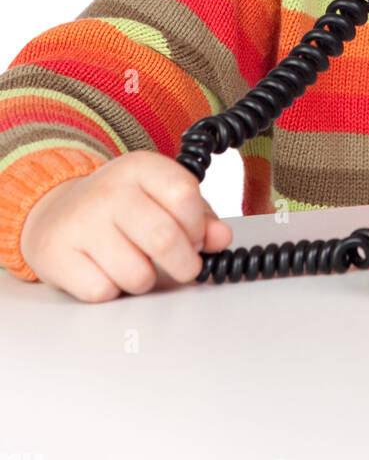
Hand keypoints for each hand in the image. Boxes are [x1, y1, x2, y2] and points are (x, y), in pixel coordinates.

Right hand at [18, 150, 233, 301]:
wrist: (56, 213)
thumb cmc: (121, 208)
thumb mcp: (161, 197)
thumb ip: (199, 216)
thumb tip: (222, 238)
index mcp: (140, 167)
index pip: (184, 195)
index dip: (198, 226)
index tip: (195, 236)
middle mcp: (109, 190)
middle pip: (164, 239)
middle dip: (184, 264)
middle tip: (183, 266)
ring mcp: (81, 223)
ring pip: (137, 274)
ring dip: (146, 280)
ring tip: (136, 264)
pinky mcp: (58, 255)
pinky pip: (104, 292)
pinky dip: (112, 291)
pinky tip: (106, 271)